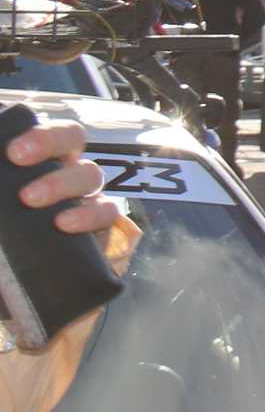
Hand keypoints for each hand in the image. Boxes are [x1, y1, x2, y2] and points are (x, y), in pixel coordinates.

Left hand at [11, 120, 124, 235]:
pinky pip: (108, 212)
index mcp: (33, 157)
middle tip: (17, 163)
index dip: (37, 134)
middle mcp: (59, 169)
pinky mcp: (96, 227)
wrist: (7, 284)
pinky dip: (90, 214)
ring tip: (32, 202)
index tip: (12, 152)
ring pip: (90, 174)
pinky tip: (65, 225)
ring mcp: (80, 196)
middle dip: (49, 144)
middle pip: (72, 138)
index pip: (42, 127)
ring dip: (64, 182)